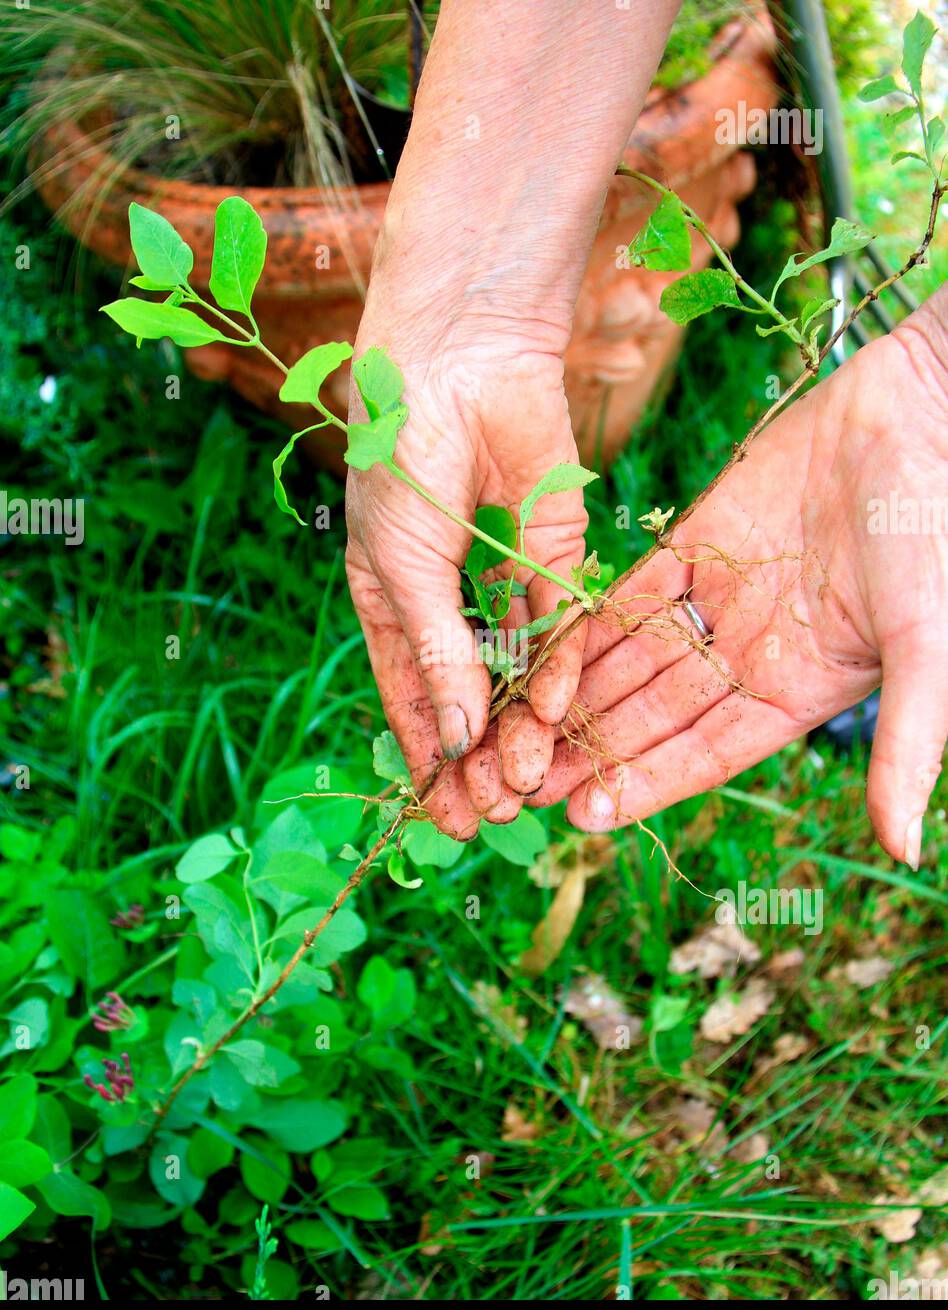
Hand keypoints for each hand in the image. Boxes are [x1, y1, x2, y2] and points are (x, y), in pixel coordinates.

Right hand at [346, 319, 587, 837]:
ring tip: (522, 786)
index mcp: (391, 601)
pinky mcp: (556, 555)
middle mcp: (451, 600)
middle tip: (489, 819)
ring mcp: (504, 580)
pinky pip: (558, 628)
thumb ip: (435, 651)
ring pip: (516, 675)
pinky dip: (554, 673)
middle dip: (476, 761)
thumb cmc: (401, 457)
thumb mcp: (402, 566)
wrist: (461, 358)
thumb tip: (455, 740)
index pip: (411, 696)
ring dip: (517, 731)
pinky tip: (550, 718)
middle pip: (467, 698)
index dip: (425, 758)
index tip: (439, 818)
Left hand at [531, 291, 947, 868]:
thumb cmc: (937, 533)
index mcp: (797, 690)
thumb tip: (905, 848)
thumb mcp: (929, 647)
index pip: (704, 752)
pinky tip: (535, 651)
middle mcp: (749, 654)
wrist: (922, 415)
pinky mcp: (697, 539)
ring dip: (572, 694)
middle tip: (517, 780)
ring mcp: (719, 597)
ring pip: (630, 658)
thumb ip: (909, 743)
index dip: (645, 782)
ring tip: (509, 727)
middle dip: (588, 748)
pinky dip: (587, 622)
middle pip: (651, 713)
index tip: (585, 816)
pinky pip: (631, 592)